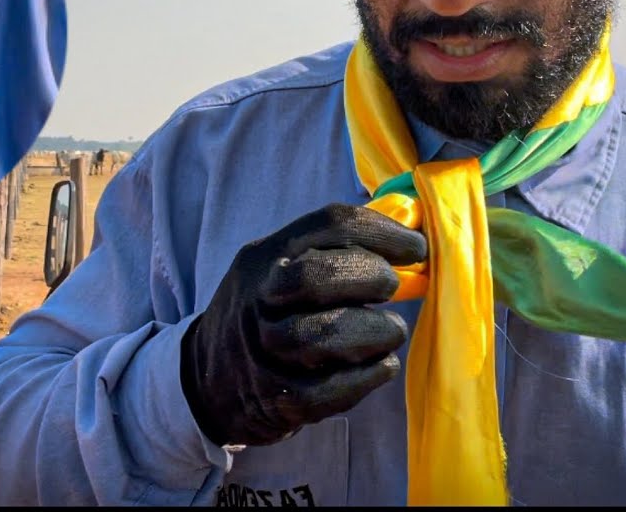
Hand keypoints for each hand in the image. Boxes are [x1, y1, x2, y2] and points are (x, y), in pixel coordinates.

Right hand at [180, 204, 425, 445]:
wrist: (209, 379)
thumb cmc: (268, 315)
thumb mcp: (280, 268)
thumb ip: (334, 253)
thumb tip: (411, 239)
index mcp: (265, 256)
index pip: (329, 224)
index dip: (384, 233)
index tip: (416, 248)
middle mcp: (256, 298)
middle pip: (316, 277)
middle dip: (372, 278)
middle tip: (394, 289)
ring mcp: (260, 351)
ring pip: (321, 336)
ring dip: (375, 332)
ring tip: (390, 332)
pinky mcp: (272, 399)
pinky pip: (324, 391)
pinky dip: (365, 378)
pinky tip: (382, 367)